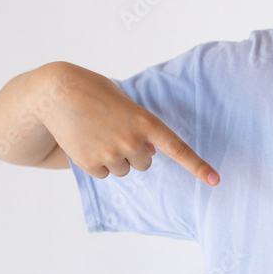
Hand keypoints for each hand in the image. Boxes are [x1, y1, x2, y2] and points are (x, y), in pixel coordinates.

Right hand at [41, 62, 219, 185]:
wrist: (57, 93)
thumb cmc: (95, 93)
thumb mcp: (126, 105)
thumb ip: (142, 128)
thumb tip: (149, 155)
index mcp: (146, 122)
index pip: (178, 149)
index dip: (198, 166)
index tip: (216, 180)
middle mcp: (132, 141)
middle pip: (145, 162)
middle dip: (135, 151)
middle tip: (116, 131)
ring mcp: (110, 154)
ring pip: (124, 169)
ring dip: (116, 157)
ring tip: (98, 133)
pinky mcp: (89, 164)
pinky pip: (104, 173)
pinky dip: (97, 162)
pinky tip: (85, 142)